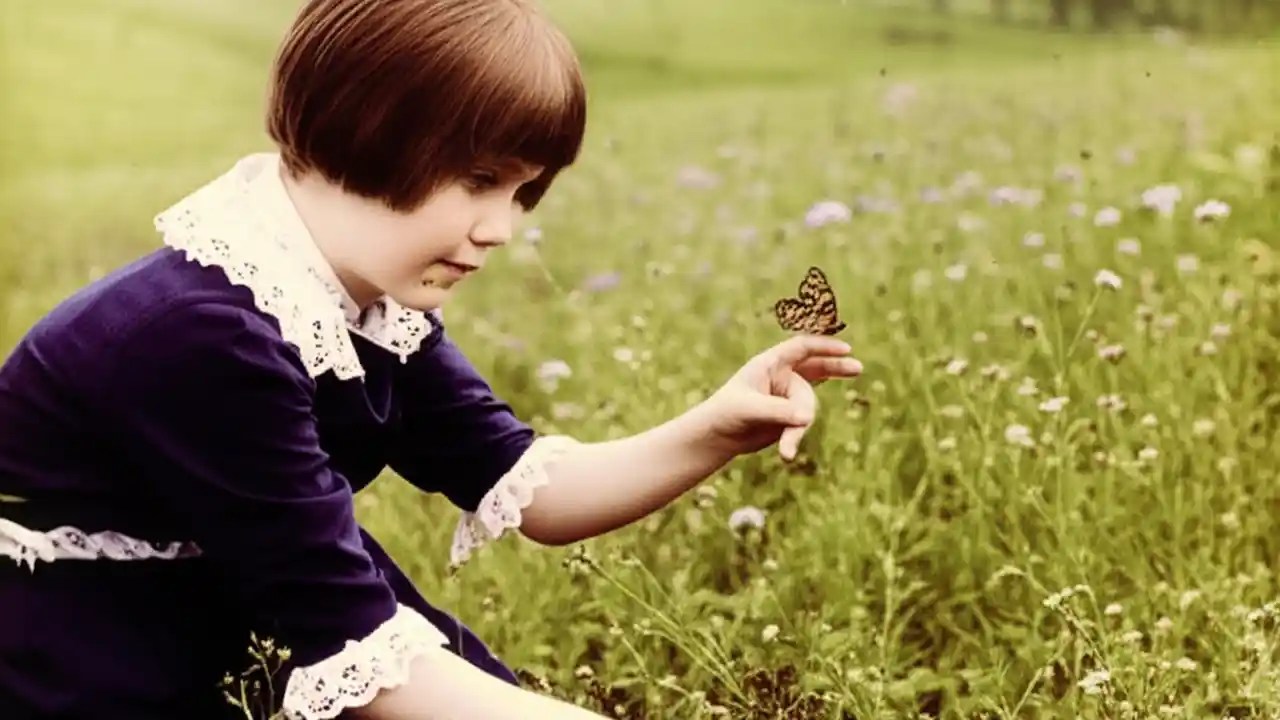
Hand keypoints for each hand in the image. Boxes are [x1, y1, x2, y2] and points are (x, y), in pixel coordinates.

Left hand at [697, 335, 862, 460]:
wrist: (716, 436)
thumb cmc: (726, 414)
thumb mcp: (750, 410)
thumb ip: (779, 411)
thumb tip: (807, 418)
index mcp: (768, 364)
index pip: (800, 348)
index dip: (824, 346)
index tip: (845, 350)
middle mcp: (781, 377)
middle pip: (815, 368)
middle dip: (836, 368)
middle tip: (858, 368)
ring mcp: (786, 396)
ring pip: (808, 405)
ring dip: (798, 429)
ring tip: (785, 452)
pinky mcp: (788, 416)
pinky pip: (802, 422)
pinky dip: (796, 437)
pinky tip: (787, 454)